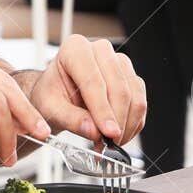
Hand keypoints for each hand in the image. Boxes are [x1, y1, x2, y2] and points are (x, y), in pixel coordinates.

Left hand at [22, 34, 145, 148]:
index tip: (108, 133)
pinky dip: (133, 123)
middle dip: (116, 120)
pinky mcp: (131, 77)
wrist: (58, 93)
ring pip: (134, 95)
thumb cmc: (51, 95)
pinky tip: (119, 134)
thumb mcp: (51, 108)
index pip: (93, 81)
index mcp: (74, 49)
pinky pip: (140, 102)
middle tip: (109, 143)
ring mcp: (119, 62)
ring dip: (126, 124)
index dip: (102, 110)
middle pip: (118, 88)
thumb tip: (94, 131)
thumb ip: (71, 119)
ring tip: (111, 142)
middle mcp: (100, 50)